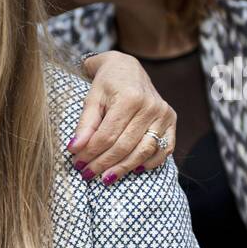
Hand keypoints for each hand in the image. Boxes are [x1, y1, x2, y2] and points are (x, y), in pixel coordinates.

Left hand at [70, 51, 175, 183]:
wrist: (128, 69)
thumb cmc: (107, 84)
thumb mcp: (92, 100)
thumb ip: (85, 125)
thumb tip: (75, 149)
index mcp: (129, 98)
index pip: (107, 136)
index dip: (91, 153)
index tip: (78, 164)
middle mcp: (150, 106)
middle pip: (124, 146)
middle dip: (103, 164)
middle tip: (87, 174)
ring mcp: (164, 114)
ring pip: (143, 151)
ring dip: (123, 168)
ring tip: (106, 178)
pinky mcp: (171, 121)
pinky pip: (164, 149)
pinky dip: (149, 163)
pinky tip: (133, 170)